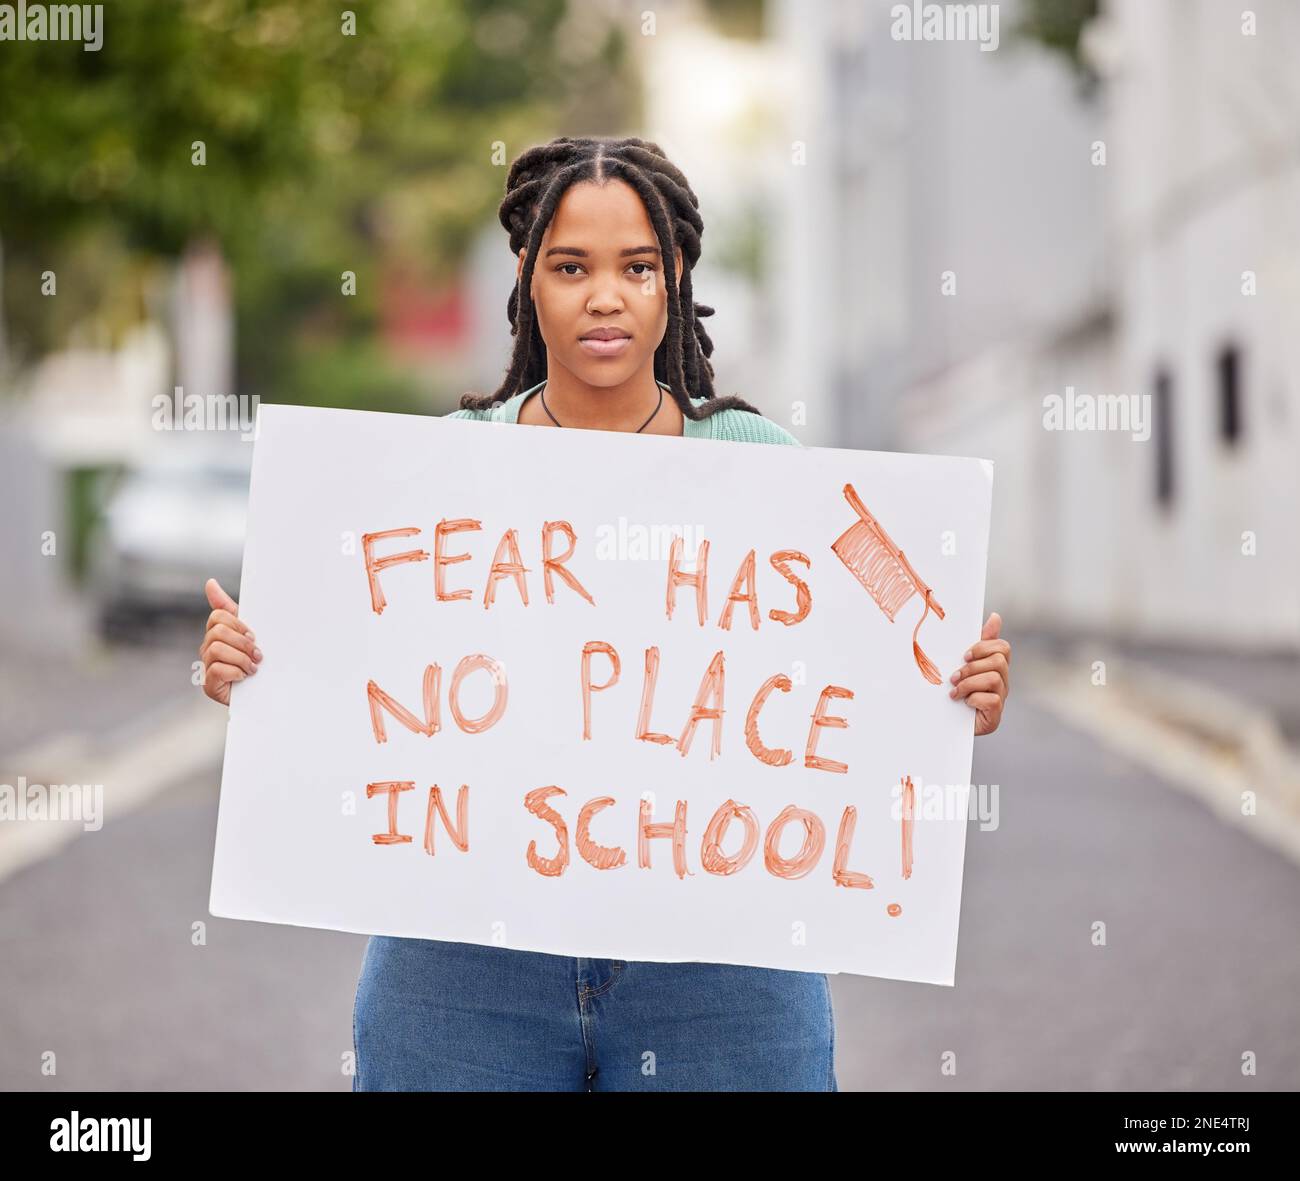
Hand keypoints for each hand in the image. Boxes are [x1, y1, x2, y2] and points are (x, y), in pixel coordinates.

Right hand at [200, 577, 260, 705]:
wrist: (266, 692)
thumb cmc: (255, 659)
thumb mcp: (248, 631)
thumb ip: (229, 607)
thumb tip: (210, 583)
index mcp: (218, 633)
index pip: (218, 616)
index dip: (238, 624)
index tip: (253, 634)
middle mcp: (208, 648)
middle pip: (218, 632)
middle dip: (243, 643)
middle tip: (257, 654)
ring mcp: (207, 667)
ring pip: (216, 650)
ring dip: (241, 659)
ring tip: (253, 668)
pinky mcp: (209, 685)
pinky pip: (216, 670)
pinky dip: (235, 672)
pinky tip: (244, 677)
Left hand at [948, 611, 1008, 735]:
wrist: (945, 722)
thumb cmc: (955, 689)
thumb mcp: (962, 664)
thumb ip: (978, 642)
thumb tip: (996, 617)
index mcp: (995, 666)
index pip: (1002, 647)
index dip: (984, 648)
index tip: (964, 655)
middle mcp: (1002, 681)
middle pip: (998, 661)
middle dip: (972, 667)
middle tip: (954, 676)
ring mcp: (1000, 698)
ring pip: (994, 679)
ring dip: (969, 684)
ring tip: (954, 691)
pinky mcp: (995, 716)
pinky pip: (993, 700)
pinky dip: (974, 699)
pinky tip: (964, 703)